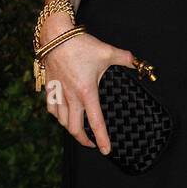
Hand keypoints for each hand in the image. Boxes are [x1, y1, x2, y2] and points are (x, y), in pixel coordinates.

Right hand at [42, 30, 135, 153]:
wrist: (55, 36)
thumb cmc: (81, 45)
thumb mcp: (107, 52)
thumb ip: (125, 59)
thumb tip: (137, 63)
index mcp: (87, 92)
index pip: (96, 122)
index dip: (102, 138)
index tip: (106, 150)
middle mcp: (71, 97)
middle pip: (75, 129)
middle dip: (84, 140)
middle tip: (92, 144)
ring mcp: (58, 94)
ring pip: (62, 121)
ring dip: (71, 129)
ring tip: (79, 132)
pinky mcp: (49, 88)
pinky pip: (52, 109)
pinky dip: (58, 117)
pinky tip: (63, 117)